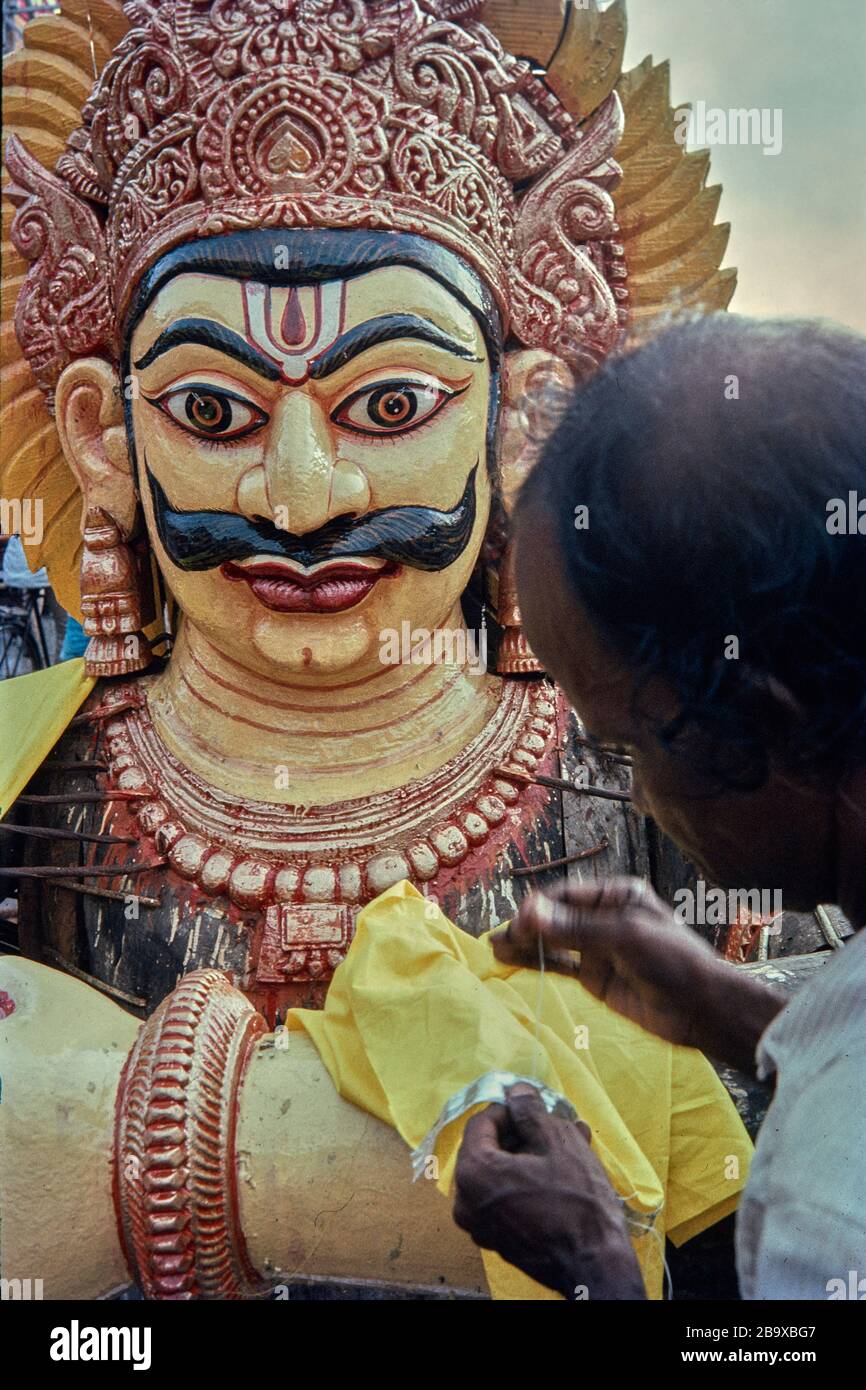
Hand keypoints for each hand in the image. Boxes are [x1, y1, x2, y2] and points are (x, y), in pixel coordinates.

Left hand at [453, 1084, 645, 1299]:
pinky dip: (529, 1181)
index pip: (482, 1123)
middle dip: (524, 1134)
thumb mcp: (558, 1143)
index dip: (510, 1110)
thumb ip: (530, 1112)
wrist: (594, 1266)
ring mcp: (480, 1225)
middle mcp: (466, 1200)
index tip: (537, 1108)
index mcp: (473, 1172)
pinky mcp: (497, 1240)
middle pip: (489, 1149)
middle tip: (557, 1126)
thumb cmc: (576, 1202)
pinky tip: (563, 1172)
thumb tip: (516, 1090)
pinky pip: (507, 1197)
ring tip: (571, 1143)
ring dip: (532, 1156)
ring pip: (502, 1174)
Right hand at [491, 878, 785, 1073]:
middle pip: (554, 917)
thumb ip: (575, 928)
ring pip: (552, 941)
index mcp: (616, 895)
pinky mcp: (594, 976)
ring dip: (525, 944)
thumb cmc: (672, 961)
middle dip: (526, 926)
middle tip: (500, 941)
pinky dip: (536, 962)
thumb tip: (530, 911)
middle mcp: (603, 916)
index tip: (519, 924)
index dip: (539, 909)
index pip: (565, 896)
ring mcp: (597, 947)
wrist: (702, 1008)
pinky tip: (513, 961)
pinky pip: (559, 964)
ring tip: (494, 950)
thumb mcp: (624, 938)